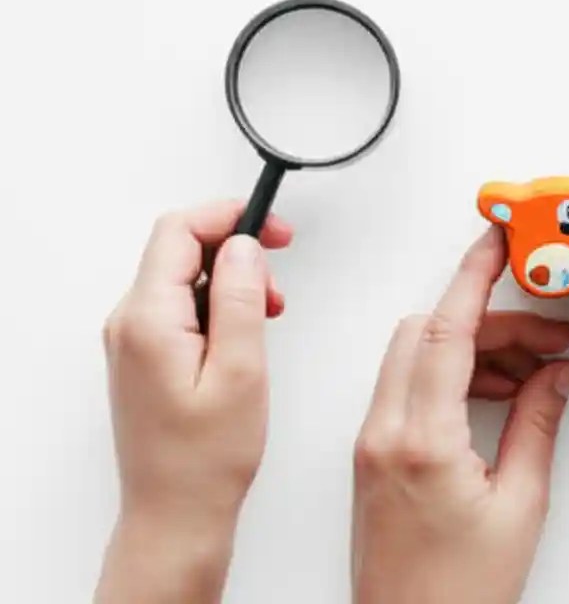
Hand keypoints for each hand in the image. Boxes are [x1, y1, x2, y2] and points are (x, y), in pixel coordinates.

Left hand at [95, 201, 291, 603]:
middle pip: (178, 248)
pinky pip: (178, 306)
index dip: (229, 216)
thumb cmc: (207, 458)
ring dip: (229, 279)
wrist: (176, 512)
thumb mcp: (242, 370)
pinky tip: (245, 330)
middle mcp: (129, 323)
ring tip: (270, 312)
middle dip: (235, 248)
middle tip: (280, 270)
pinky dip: (216, 304)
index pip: (179, 232)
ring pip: (181, 276)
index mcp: (148, 320)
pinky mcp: (143, 355)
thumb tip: (243, 246)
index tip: (271, 226)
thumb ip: (241, 299)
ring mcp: (132, 340)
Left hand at [351, 226, 568, 603]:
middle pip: (428, 334)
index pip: (447, 333)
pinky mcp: (373, 456)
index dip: (474, 278)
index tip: (495, 242)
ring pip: (414, 357)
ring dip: (471, 350)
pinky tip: (497, 396)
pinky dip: (450, 377)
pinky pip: (407, 389)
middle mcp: (385, 434)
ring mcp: (372, 444)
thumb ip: (539, 424)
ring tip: (530, 374)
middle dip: (487, 321)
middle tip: (544, 336)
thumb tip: (558, 374)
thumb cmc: (459, 591)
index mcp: (422, 442)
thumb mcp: (520, 504)